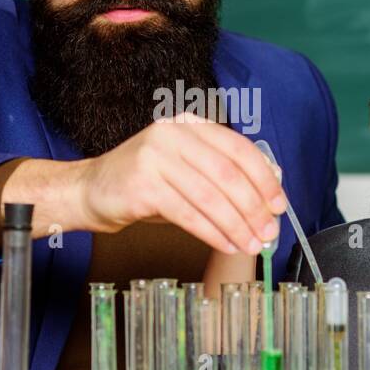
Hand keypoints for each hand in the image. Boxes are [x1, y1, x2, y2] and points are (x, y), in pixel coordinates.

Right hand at [76, 112, 284, 254]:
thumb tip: (270, 190)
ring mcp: (155, 157)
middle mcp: (172, 134)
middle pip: (228, 174)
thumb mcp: (186, 170)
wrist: (90, 191)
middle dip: (254, 207)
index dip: (264, 178)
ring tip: (251, 244)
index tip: (279, 205)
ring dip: (236, 224)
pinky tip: (225, 244)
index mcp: (189, 125)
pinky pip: (188, 213)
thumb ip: (223, 175)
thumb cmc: (145, 184)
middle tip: (268, 232)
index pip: (238, 148)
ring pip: (210, 196)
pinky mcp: (142, 185)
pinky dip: (212, 232)